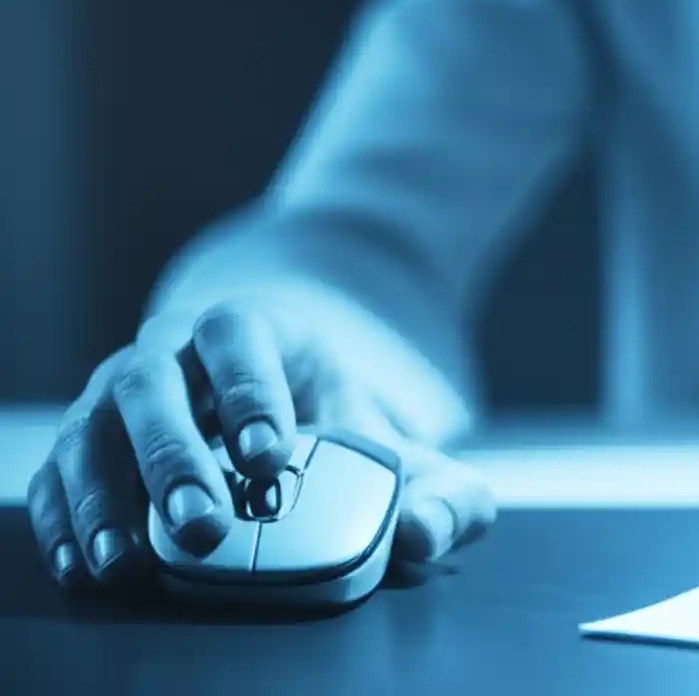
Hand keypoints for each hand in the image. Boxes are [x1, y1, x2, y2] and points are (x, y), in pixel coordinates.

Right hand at [26, 298, 494, 588]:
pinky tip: (88, 562)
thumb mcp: (404, 460)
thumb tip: (424, 535)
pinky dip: (65, 516)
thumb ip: (442, 494)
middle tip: (203, 522)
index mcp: (256, 334)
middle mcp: (175, 355)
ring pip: (92, 425)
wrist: (285, 430)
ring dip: (106, 492)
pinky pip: (58, 473)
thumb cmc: (342, 439)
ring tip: (129, 559)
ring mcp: (121, 397)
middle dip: (174, 453)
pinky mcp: (88, 446)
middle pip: (154, 382)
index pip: (240, 336)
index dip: (250, 389)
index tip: (270, 456)